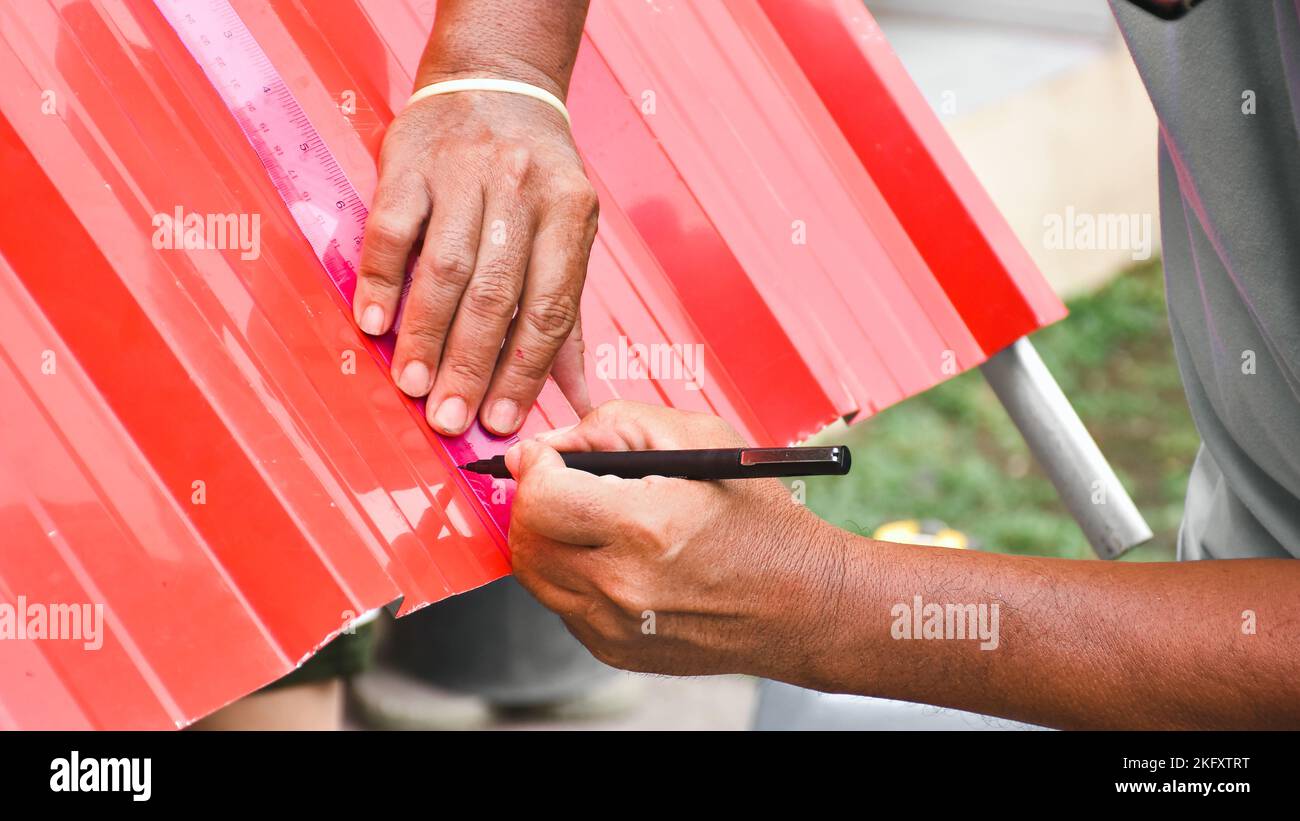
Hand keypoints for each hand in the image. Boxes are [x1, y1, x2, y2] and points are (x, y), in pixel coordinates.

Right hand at [354, 88, 596, 435]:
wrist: (496, 82)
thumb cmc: (535, 177)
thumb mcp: (567, 234)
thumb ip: (567, 319)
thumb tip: (580, 400)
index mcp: (569, 213)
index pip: (549, 308)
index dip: (524, 371)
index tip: (500, 419)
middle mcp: (520, 191)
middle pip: (495, 295)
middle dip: (470, 365)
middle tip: (448, 418)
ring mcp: (464, 174)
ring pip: (445, 268)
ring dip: (426, 334)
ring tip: (413, 384)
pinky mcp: (411, 163)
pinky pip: (393, 229)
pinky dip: (381, 279)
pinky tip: (374, 323)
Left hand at [505, 401, 846, 681]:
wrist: (800, 604)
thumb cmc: (758, 518)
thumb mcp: (701, 440)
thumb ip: (617, 425)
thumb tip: (551, 443)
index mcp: (646, 527)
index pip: (541, 499)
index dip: (534, 467)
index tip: (545, 456)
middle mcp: (623, 585)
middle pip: (527, 538)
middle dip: (533, 499)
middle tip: (560, 480)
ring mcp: (614, 626)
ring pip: (534, 574)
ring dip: (545, 536)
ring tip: (586, 515)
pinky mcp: (613, 649)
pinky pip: (560, 602)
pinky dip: (569, 573)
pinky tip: (610, 555)